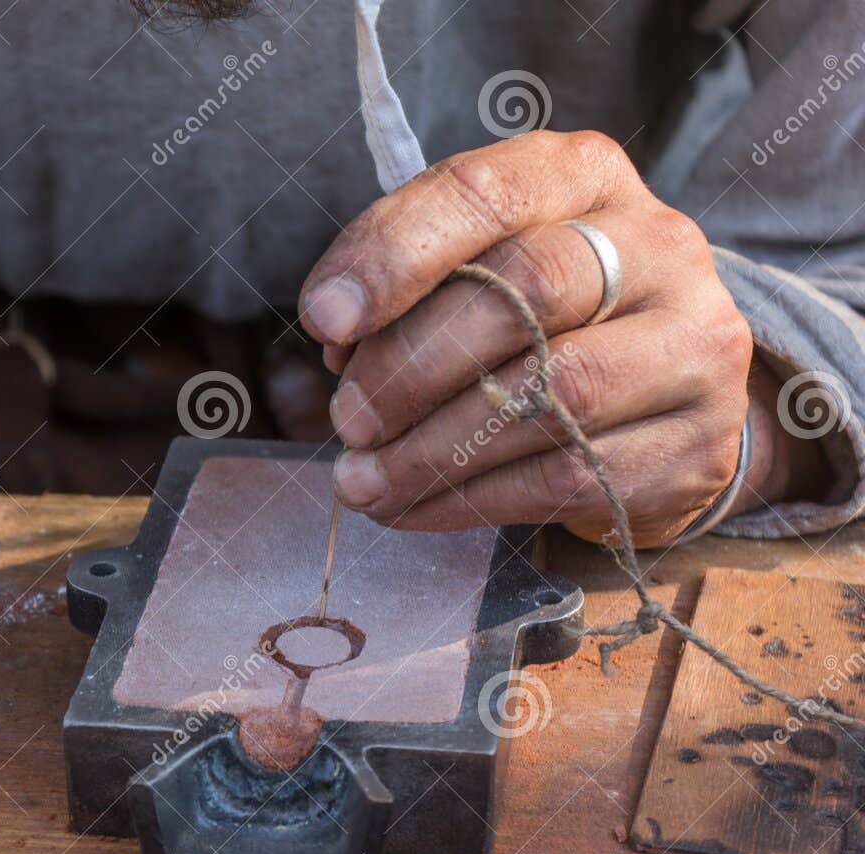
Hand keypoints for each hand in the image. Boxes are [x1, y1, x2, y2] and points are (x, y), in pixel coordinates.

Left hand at [296, 130, 816, 546]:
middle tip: (347, 419)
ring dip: (432, 450)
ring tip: (361, 479)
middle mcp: (659, 246)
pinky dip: (468, 500)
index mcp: (585, 178)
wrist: (663, 400)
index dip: (395, 254)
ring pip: (552, 396)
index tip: (324, 318)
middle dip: (413, 364)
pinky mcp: (697, 443)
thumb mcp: (473, 268)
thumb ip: (407, 282)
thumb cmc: (538, 321)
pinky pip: (569, 477)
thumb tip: (336, 332)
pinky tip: (410, 506)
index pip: (488, 192)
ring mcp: (694, 345)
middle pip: (528, 291)